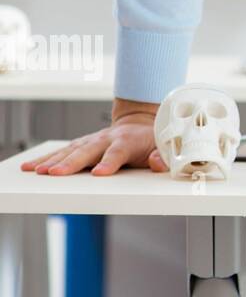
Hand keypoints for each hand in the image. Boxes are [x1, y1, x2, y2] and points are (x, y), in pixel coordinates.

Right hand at [22, 104, 164, 175]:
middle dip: (71, 163)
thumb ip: (161, 157)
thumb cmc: (150, 140)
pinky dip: (47, 158)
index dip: (109, 163)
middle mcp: (107, 139)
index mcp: (128, 141)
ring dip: (54, 161)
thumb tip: (158, 163)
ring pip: (71, 150)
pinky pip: (63, 151)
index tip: (98, 173)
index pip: (118, 153)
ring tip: (37, 171)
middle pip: (88, 151)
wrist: (140, 122)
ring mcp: (93, 140)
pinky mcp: (83, 144)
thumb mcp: (162, 147)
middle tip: (55, 174)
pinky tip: (31, 167)